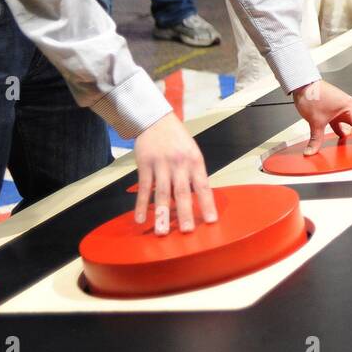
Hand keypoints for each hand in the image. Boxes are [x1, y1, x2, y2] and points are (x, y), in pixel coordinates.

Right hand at [133, 113, 216, 235]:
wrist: (156, 120)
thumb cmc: (177, 140)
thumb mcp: (191, 153)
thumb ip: (192, 175)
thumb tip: (191, 201)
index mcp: (194, 160)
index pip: (203, 185)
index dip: (207, 204)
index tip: (211, 220)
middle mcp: (179, 163)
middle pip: (182, 191)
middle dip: (185, 212)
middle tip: (187, 231)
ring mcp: (161, 164)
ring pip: (161, 192)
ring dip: (162, 213)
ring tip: (162, 231)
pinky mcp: (145, 164)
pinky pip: (143, 188)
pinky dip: (141, 205)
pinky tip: (140, 219)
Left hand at [293, 80, 351, 154]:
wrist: (303, 83)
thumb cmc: (312, 96)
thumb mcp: (314, 121)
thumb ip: (315, 138)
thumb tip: (311, 152)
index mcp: (348, 108)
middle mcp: (349, 107)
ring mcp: (343, 107)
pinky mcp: (335, 108)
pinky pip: (344, 121)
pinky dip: (346, 128)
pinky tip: (345, 135)